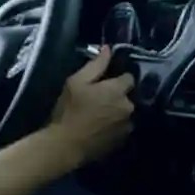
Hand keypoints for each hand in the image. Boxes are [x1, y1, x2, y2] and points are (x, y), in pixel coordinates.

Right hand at [48, 46, 134, 164]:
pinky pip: (122, 128)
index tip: (105, 82)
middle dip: (118, 96)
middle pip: (128, 97)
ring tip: (100, 116)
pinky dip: (114, 126)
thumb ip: (96, 65)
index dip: (118, 78)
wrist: (66, 145)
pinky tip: (100, 128)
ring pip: (125, 113)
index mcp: (118, 90)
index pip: (129, 77)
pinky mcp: (122, 142)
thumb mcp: (77, 82)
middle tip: (100, 99)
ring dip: (117, 112)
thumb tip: (108, 49)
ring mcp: (127, 126)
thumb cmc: (69, 110)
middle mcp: (128, 107)